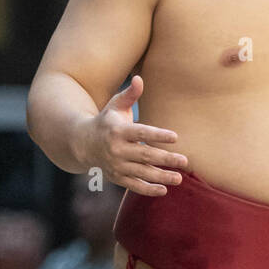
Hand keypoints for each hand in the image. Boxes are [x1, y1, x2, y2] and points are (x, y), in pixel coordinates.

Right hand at [78, 74, 187, 195]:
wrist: (83, 143)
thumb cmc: (106, 121)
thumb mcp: (115, 105)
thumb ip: (130, 94)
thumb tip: (139, 79)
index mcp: (118, 131)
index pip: (141, 133)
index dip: (158, 135)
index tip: (175, 137)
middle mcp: (116, 149)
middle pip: (144, 155)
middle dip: (165, 159)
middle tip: (185, 161)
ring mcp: (116, 165)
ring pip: (141, 173)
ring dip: (161, 177)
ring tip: (179, 178)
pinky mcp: (116, 177)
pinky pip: (133, 186)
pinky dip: (148, 190)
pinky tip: (164, 190)